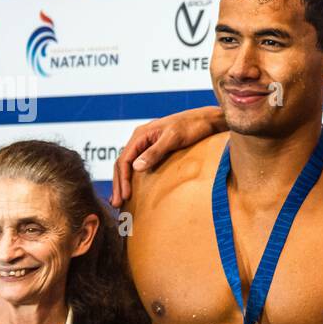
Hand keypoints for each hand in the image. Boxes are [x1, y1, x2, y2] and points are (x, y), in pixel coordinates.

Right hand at [109, 106, 223, 205]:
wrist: (206, 120)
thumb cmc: (191, 126)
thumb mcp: (173, 139)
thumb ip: (155, 152)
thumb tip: (135, 168)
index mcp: (140, 135)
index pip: (124, 160)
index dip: (123, 180)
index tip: (125, 196)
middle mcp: (140, 139)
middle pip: (122, 163)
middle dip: (119, 184)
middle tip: (116, 204)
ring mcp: (146, 144)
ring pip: (128, 165)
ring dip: (123, 182)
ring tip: (120, 200)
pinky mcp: (154, 149)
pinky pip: (137, 164)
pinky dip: (132, 177)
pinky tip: (132, 188)